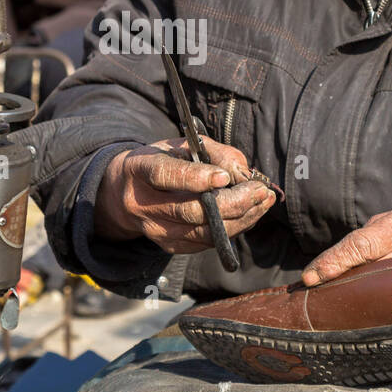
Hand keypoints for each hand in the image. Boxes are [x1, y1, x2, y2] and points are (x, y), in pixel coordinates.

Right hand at [94, 136, 277, 252]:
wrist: (127, 193)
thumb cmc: (162, 161)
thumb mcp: (181, 144)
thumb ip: (214, 152)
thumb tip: (243, 174)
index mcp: (141, 169)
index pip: (166, 175)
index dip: (194, 178)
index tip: (224, 177)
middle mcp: (144, 205)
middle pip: (190, 212)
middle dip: (232, 203)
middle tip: (260, 190)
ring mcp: (156, 231)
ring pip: (204, 233)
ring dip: (241, 218)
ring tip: (264, 200)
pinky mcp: (170, 247)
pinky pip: (208, 242)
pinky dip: (234, 228)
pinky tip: (252, 213)